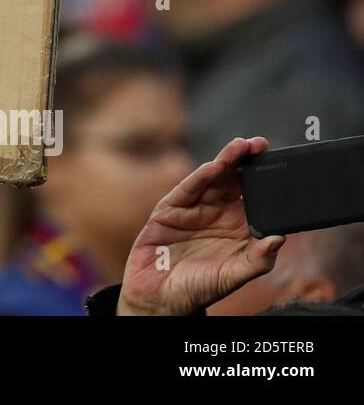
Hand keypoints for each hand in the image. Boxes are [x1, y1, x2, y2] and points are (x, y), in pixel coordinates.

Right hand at [117, 137, 284, 315]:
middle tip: (259, 144)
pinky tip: (214, 167)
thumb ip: (257, 260)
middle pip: (234, 181)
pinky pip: (187, 190)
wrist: (160, 297)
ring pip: (212, 179)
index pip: (254, 198)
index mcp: (237, 228)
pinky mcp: (170, 209)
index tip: (278, 164)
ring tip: (239, 147)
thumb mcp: (233, 276)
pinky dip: (200, 177)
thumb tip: (280, 238)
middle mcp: (217, 214)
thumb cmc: (199, 289)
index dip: (265, 180)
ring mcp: (193, 209)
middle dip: (246, 161)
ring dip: (226, 161)